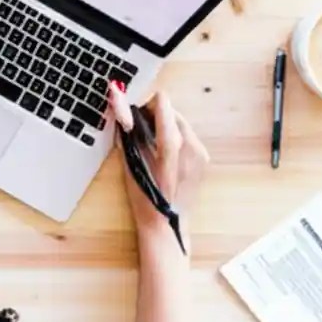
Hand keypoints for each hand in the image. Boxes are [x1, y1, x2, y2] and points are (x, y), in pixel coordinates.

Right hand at [107, 83, 208, 255]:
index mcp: (173, 147)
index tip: (137, 116)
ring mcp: (201, 153)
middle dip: (155, 117)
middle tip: (142, 137)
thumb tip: (117, 97)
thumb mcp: (130, 161)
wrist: (166, 224)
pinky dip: (175, 139)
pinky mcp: (204, 159)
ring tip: (153, 149)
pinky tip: (165, 156)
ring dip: (165, 127)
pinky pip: (187, 137)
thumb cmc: (144, 197)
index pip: (163, 104)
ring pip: (180, 123)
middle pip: (172, 111)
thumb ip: (125, 127)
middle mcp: (192, 147)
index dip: (146, 105)